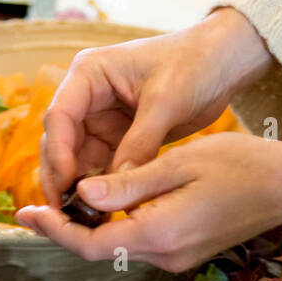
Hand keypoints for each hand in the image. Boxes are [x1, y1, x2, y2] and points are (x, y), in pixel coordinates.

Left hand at [19, 135, 281, 272]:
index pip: (90, 244)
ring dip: (89, 227)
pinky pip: (138, 242)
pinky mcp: (184, 251)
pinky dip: (114, 226)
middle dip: (65, 228)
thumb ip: (128, 182)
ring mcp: (175, 258)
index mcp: (159, 234)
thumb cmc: (244, 165)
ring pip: (117, 246)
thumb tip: (83, 193)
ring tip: (61, 200)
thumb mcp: (179, 162)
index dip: (54, 230)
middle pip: (99, 249)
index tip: (25, 212)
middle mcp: (164, 256)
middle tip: (33, 206)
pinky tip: (102, 204)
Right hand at [37, 8, 273, 205]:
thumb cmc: (195, 64)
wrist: (223, 62)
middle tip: (66, 213)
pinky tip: (102, 211)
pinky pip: (99, 168)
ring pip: (75, 160)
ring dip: (78, 188)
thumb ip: (140, 142)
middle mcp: (87, 97)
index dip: (59, 153)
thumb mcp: (167, 101)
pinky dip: (100, 188)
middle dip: (61, 177)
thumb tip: (117, 186)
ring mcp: (100, 119)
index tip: (68, 185)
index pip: (60, 116)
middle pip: (60, 142)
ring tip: (83, 218)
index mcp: (90, 73)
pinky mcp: (116, 138)